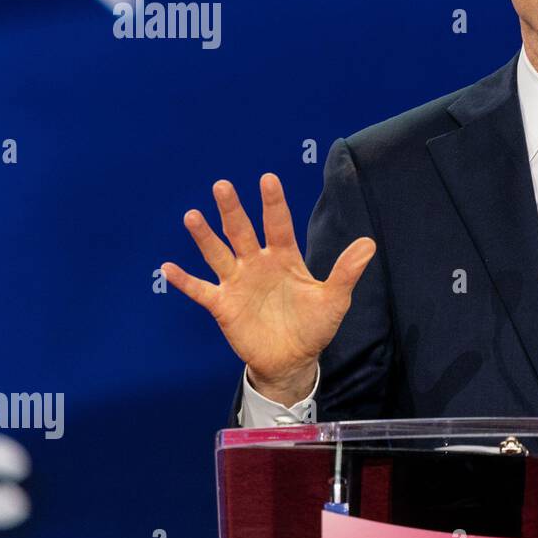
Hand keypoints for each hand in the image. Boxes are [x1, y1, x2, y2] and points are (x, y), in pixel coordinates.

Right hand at [161, 174, 375, 403]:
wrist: (293, 359)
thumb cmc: (314, 325)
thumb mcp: (334, 299)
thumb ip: (346, 271)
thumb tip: (369, 243)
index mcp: (285, 257)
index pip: (278, 224)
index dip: (273, 203)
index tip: (267, 179)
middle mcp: (257, 263)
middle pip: (241, 231)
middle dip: (232, 210)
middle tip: (222, 186)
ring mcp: (238, 282)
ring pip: (218, 253)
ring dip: (205, 237)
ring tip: (192, 216)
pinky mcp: (223, 305)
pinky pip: (200, 290)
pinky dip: (185, 281)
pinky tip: (168, 267)